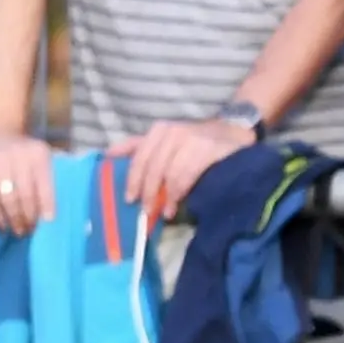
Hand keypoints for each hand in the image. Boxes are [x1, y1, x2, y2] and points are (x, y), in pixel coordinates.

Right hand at [0, 131, 57, 235]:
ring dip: (13, 218)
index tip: (47, 222)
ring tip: (18, 230)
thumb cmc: (23, 153)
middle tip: (30, 230)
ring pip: (8, 198)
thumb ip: (45, 179)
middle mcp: (20, 156)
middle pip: (26, 195)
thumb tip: (50, 214)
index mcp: (39, 155)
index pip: (45, 185)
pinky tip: (1, 224)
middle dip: (29, 217)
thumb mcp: (39, 158)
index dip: (47, 206)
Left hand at [113, 118, 251, 219]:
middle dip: (148, 192)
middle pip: (153, 167)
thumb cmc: (196, 140)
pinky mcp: (209, 149)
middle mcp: (173, 132)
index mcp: (159, 130)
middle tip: (146, 211)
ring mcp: (192, 139)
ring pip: (169, 173)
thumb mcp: (165, 140)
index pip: (139, 157)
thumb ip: (139, 146)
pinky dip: (180, 193)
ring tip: (164, 212)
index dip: (132, 180)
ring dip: (165, 196)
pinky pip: (187, 174)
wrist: (235, 132)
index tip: (129, 199)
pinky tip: (177, 204)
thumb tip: (108, 155)